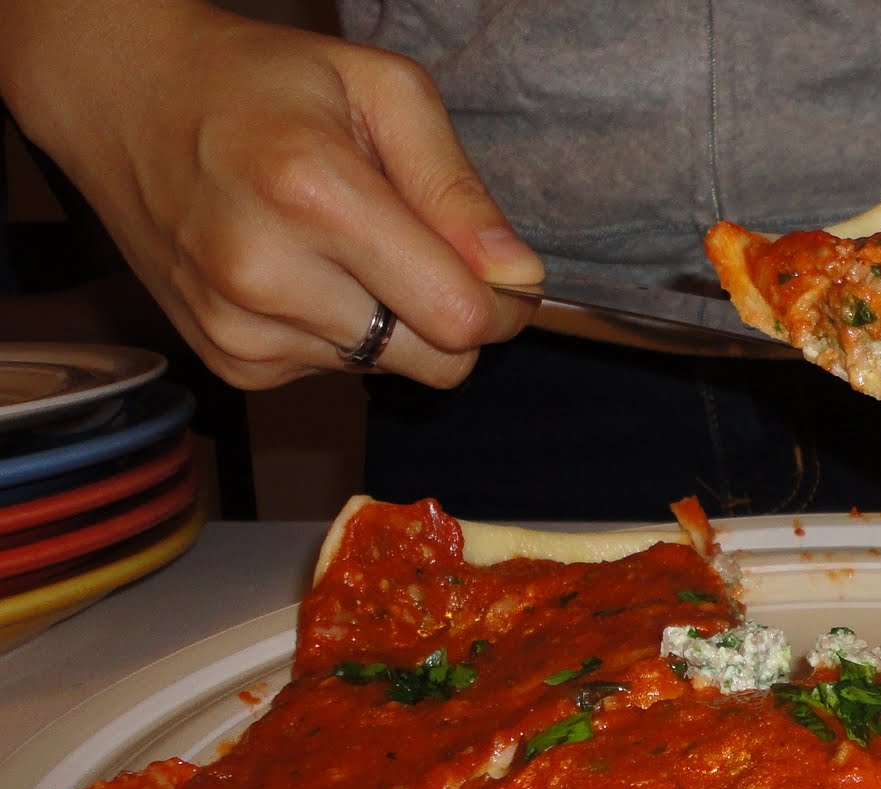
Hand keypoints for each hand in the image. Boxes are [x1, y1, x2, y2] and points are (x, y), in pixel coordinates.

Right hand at [0, 1, 542, 387]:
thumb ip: (458, 189)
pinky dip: (344, 333)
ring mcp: (240, 329)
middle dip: (456, 319)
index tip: (499, 274)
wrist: (126, 100)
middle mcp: (267, 276)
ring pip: (391, 370)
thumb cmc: (264, 85)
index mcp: (312, 195)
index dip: (502, 305)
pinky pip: (339, 375)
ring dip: (395, 323)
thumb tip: (519, 277)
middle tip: (429, 254)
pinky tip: (306, 273)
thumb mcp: (382, 91)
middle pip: (437, 363)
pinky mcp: (231, 363)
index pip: (458, 317)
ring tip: (344, 247)